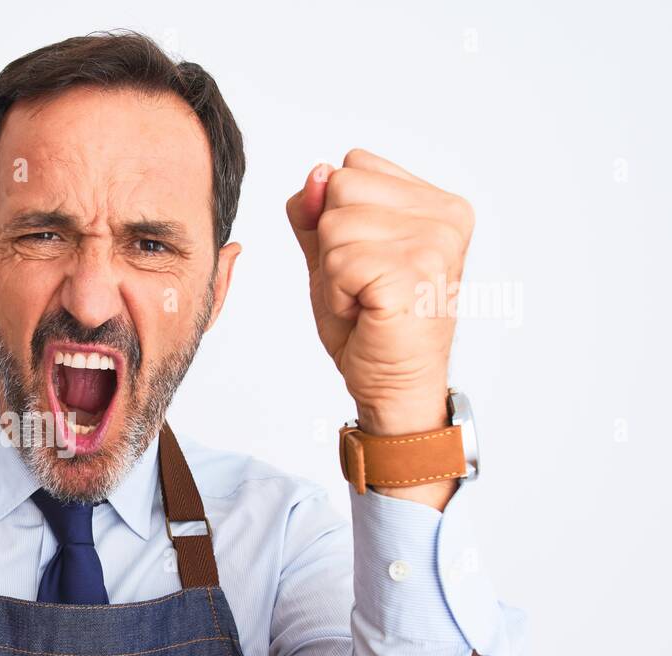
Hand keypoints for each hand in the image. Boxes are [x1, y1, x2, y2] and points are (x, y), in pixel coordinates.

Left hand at [286, 148, 473, 436]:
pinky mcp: (411, 273)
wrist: (394, 383)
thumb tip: (317, 173)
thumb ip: (319, 209)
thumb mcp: (333, 252)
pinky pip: (337, 262)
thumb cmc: (370, 322)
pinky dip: (337, 294)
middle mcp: (445, 215)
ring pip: (333, 225)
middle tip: (364, 284)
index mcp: (437, 201)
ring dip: (333, 273)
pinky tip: (365, 313)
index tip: (368, 260)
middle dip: (332, 242)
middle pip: (340, 187)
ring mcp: (433, 243)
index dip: (338, 217)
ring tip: (365, 299)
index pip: (353, 165)